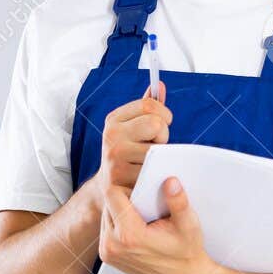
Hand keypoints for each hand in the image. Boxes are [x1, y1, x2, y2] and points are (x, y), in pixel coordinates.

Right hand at [90, 82, 169, 201]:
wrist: (109, 188)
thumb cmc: (129, 153)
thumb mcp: (134, 127)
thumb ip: (148, 107)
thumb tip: (158, 85)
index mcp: (114, 119)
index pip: (149, 105)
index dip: (164, 114)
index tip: (163, 123)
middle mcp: (111, 136)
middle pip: (156, 124)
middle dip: (163, 135)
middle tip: (155, 146)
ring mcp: (116, 158)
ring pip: (158, 150)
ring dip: (161, 156)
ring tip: (150, 162)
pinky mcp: (123, 179)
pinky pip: (155, 171)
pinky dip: (158, 173)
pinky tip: (150, 175)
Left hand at [98, 175, 217, 273]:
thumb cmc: (187, 252)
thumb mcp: (188, 224)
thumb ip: (178, 202)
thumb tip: (170, 181)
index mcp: (129, 235)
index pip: (112, 194)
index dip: (128, 189)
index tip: (145, 195)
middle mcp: (112, 245)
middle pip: (107, 204)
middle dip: (125, 201)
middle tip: (147, 208)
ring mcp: (107, 253)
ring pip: (105, 215)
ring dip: (120, 212)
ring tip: (143, 219)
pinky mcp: (106, 257)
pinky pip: (106, 229)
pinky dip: (118, 225)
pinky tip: (137, 229)